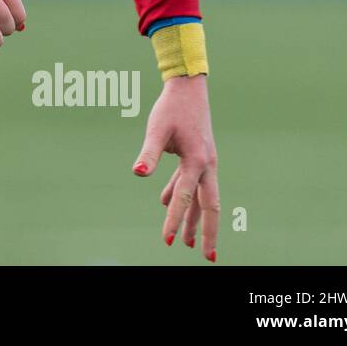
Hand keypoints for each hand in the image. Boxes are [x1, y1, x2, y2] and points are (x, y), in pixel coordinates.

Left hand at [131, 73, 218, 260]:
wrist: (188, 88)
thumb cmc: (171, 108)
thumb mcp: (157, 129)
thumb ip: (148, 152)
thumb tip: (138, 172)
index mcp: (198, 162)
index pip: (184, 198)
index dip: (174, 221)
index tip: (166, 241)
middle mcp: (206, 166)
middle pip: (208, 206)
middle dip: (207, 232)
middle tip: (207, 257)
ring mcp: (204, 162)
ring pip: (200, 197)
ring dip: (193, 218)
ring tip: (186, 242)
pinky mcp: (197, 157)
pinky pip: (190, 183)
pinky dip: (180, 195)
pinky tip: (165, 203)